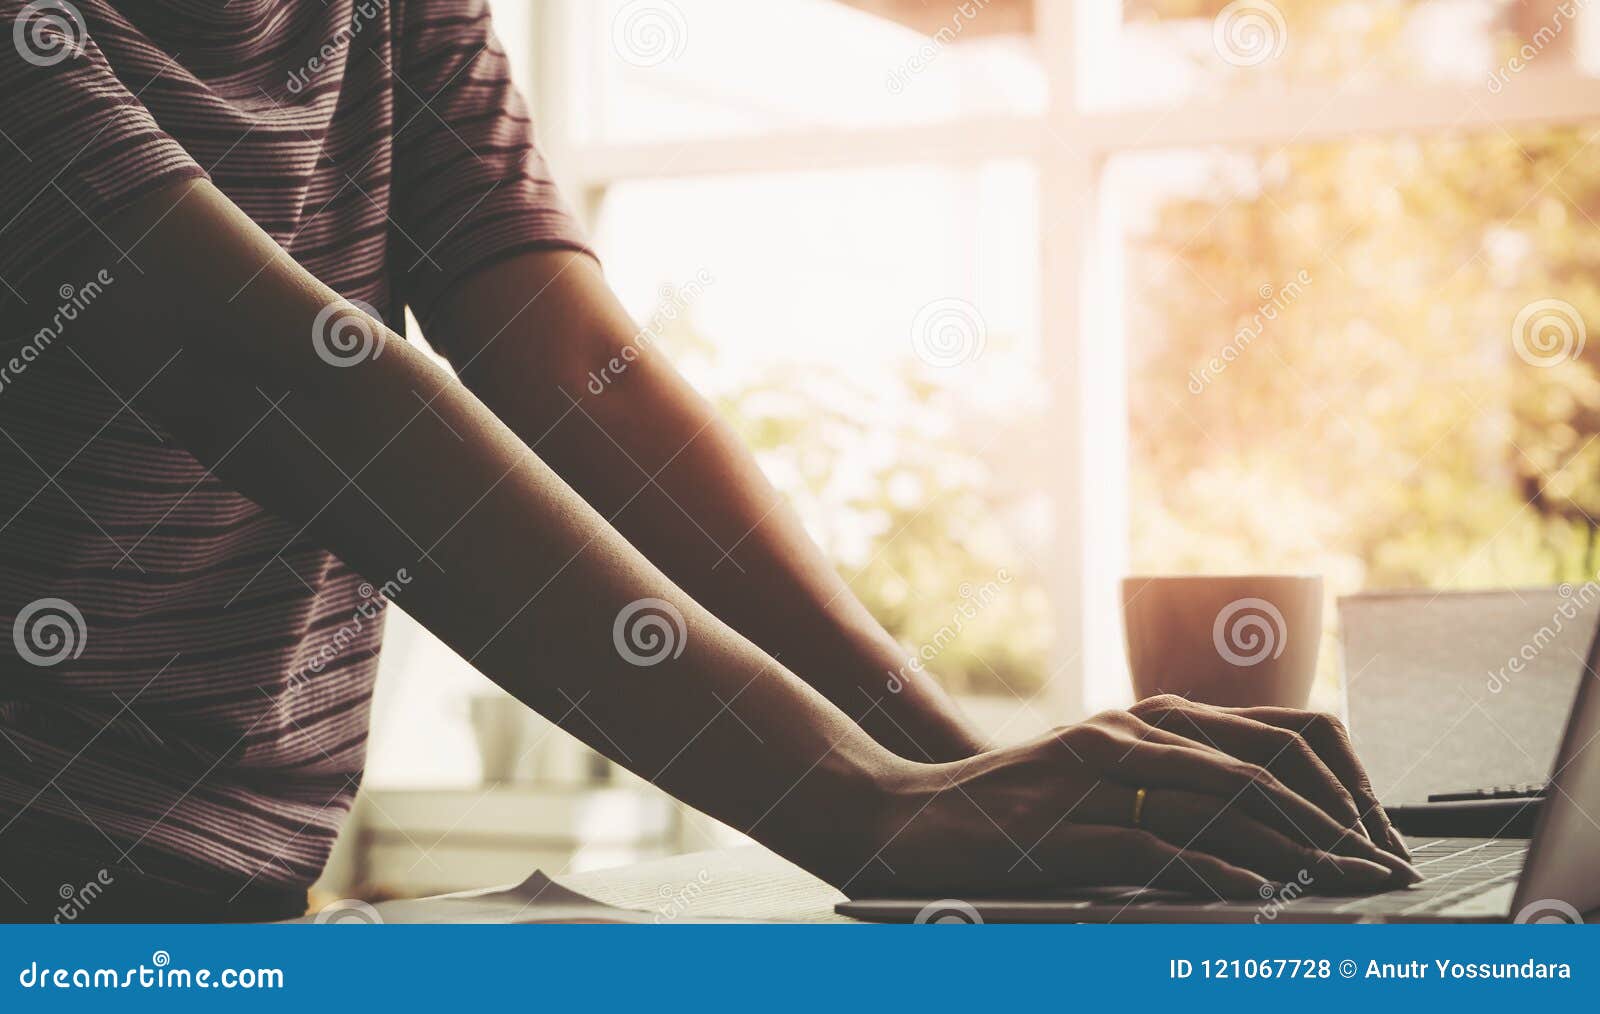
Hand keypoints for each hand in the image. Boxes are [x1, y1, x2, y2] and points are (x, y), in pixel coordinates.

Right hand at [846, 701, 1418, 900]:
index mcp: (1150, 719)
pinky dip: (1215, 874)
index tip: (1374, 835)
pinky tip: (1258, 897)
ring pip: (1221, 803)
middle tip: (1382, 868)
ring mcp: (1098, 776)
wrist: (916, 816)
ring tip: (1346, 883)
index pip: (1271, 735)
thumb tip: (1266, 818)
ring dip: (1295, 850)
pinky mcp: (1069, 826)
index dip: (1335, 783)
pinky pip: (1156, 848)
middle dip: (1333, 819)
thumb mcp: (1102, 778)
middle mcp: (1133, 734)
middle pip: (1261, 766)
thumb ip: (1174, 781)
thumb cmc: (1017, 805)